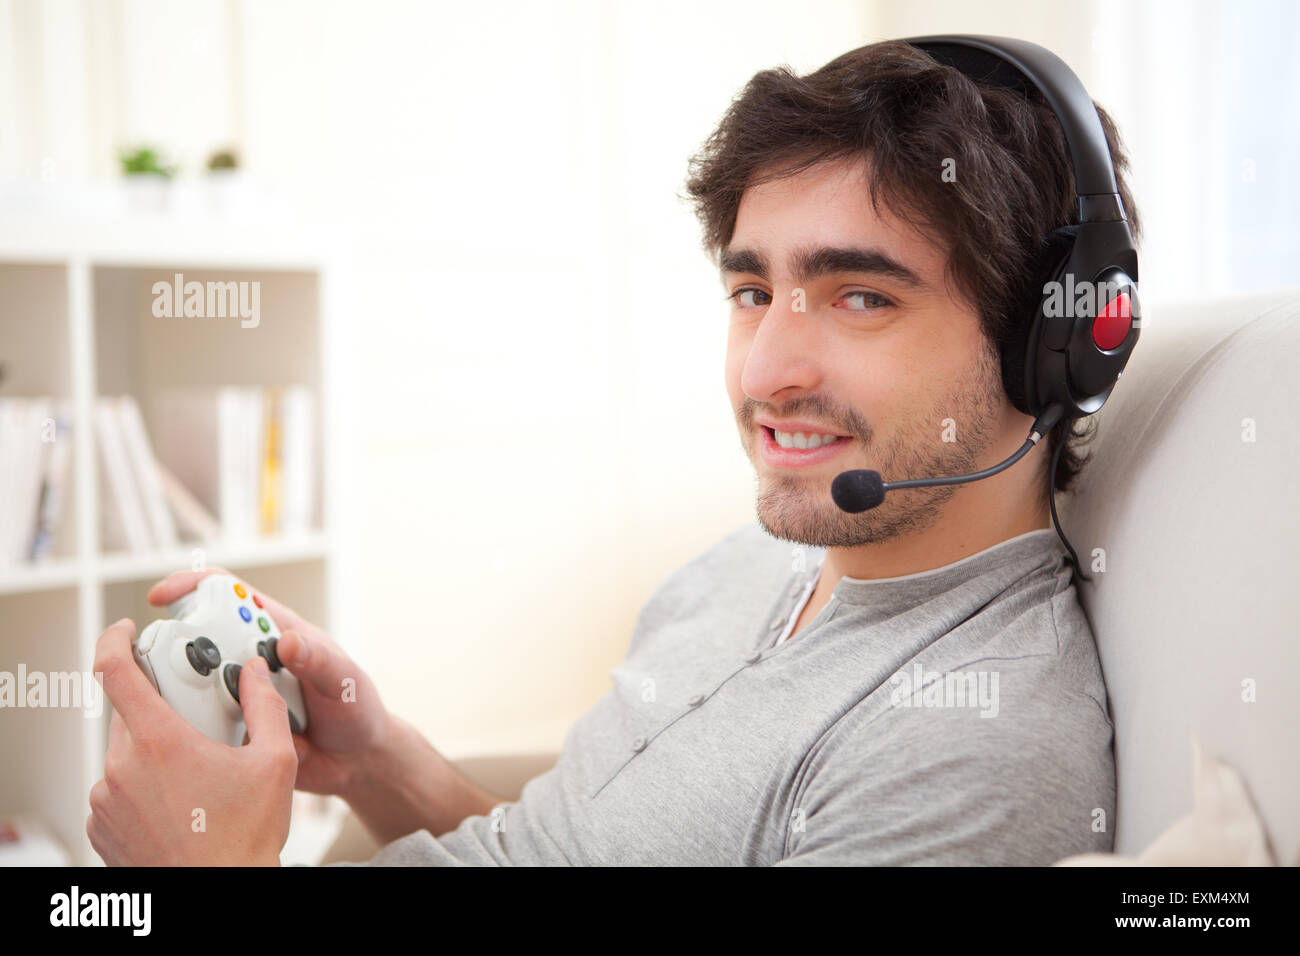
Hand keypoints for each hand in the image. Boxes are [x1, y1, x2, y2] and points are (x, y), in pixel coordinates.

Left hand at [87, 619, 294, 865]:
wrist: (220, 893)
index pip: (115, 671)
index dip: (115, 640)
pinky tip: (181, 805)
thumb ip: (265, 706)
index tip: (126, 630)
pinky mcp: (101, 828)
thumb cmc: (245, 839)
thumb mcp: (276, 762)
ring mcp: (106, 801)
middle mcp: (122, 768)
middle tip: (198, 725)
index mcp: (159, 743)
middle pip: (129, 714)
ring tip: (197, 778)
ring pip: (125, 753)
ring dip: (154, 752)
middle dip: (162, 710)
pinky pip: (117, 788)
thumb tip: (256, 672)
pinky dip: (143, 786)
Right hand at [146, 569, 390, 797]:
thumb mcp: (344, 681)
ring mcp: (236, 694)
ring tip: (203, 715)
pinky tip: (194, 745)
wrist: (356, 763)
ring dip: (181, 694)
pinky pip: (198, 725)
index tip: (160, 597)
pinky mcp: (230, 729)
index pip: (227, 594)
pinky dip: (189, 728)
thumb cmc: (356, 709)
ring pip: (190, 684)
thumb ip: (319, 661)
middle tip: (179, 673)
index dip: (193, 587)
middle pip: (196, 639)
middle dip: (175, 649)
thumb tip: (287, 641)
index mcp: (275, 632)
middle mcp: (248, 659)